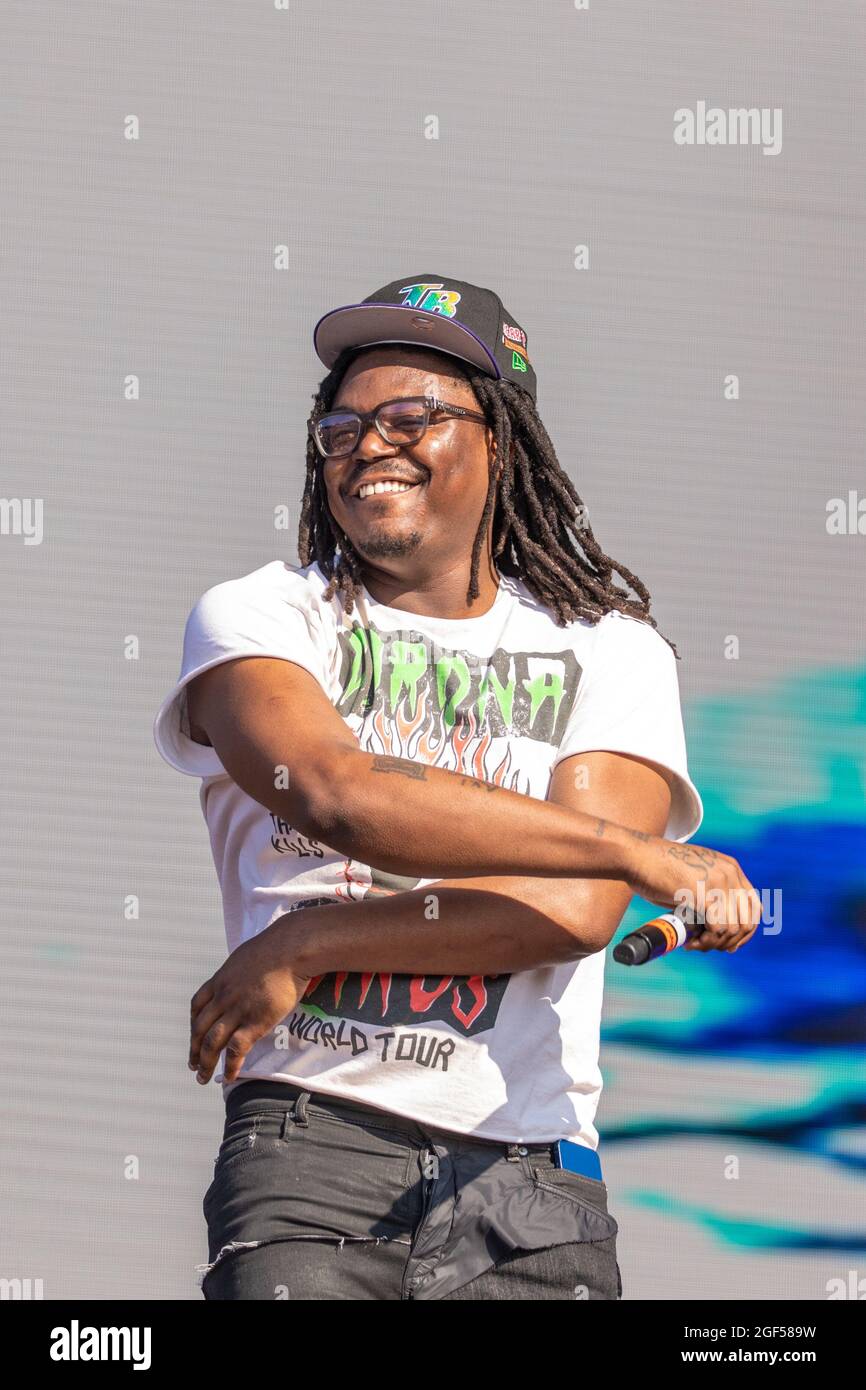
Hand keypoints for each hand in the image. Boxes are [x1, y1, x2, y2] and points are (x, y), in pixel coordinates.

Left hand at [188, 917, 310, 1083]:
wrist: (290, 949)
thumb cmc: (276, 947)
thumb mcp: (246, 956)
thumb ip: (240, 971)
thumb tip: (246, 972)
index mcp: (220, 980)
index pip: (197, 1006)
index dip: (193, 1024)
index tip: (195, 1035)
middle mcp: (223, 997)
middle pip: (199, 1028)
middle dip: (195, 1050)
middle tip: (193, 1065)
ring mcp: (237, 1010)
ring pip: (212, 1043)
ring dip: (205, 1063)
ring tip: (203, 1077)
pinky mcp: (255, 1022)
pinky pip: (236, 1050)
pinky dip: (230, 1066)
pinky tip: (229, 1077)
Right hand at [626, 835, 761, 952]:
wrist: (636, 856)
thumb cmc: (657, 870)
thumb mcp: (694, 878)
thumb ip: (711, 897)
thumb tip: (722, 934)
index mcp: (731, 868)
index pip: (754, 907)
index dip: (744, 931)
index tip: (728, 944)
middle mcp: (730, 873)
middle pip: (747, 920)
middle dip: (730, 941)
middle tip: (706, 945)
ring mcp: (718, 882)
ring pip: (733, 928)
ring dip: (715, 943)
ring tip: (695, 944)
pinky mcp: (703, 894)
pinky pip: (718, 929)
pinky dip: (706, 942)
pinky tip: (691, 942)